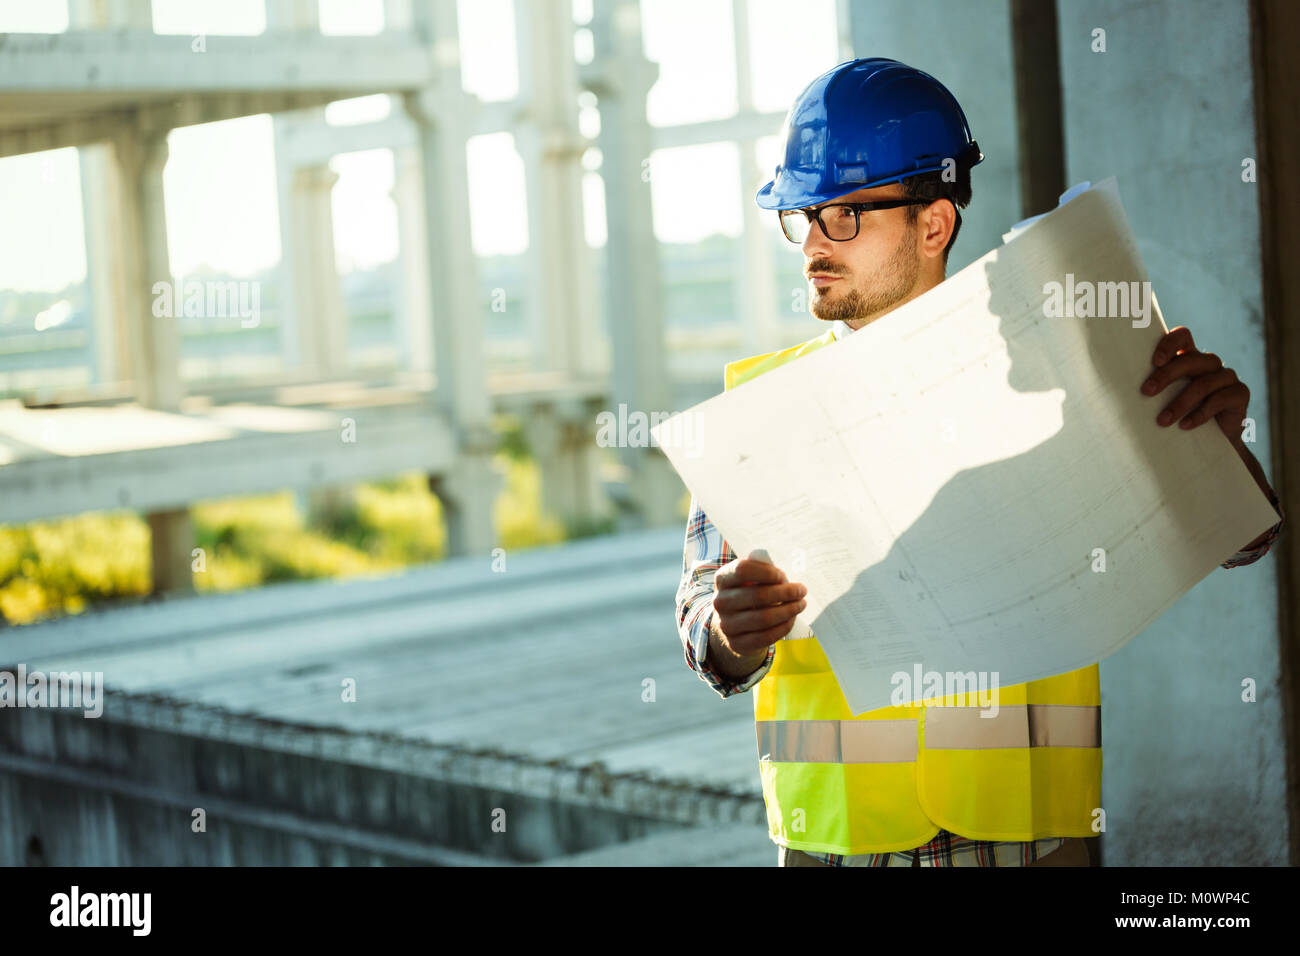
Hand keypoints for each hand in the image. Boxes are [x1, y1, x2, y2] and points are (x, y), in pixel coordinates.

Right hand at [711, 550, 806, 658]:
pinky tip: (791, 619)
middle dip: (785, 592)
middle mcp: (720, 602)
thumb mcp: (748, 578)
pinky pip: (766, 636)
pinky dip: (784, 626)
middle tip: (801, 591)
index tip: (783, 576)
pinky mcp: (737, 643)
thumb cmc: (747, 593)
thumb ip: (762, 570)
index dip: (766, 572)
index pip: (743, 570)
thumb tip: (785, 575)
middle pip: (758, 595)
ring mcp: (726, 625)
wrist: (733, 624)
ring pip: (764, 617)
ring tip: (800, 604)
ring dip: (788, 610)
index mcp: (722, 579)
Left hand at [1141, 326, 1249, 449]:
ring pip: (1204, 383)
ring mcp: (1226, 377)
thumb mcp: (1160, 401)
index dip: (1169, 343)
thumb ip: (1147, 389)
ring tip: (1162, 421)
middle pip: (1190, 359)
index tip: (1154, 362)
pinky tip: (1185, 426)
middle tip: (1146, 392)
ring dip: (1180, 403)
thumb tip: (1108, 392)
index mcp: (1188, 357)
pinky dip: (1200, 414)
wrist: (1210, 442)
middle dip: (1166, 376)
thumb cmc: (1176, 416)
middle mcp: (1208, 363)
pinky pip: (1220, 399)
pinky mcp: (1240, 393)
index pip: (1182, 336)